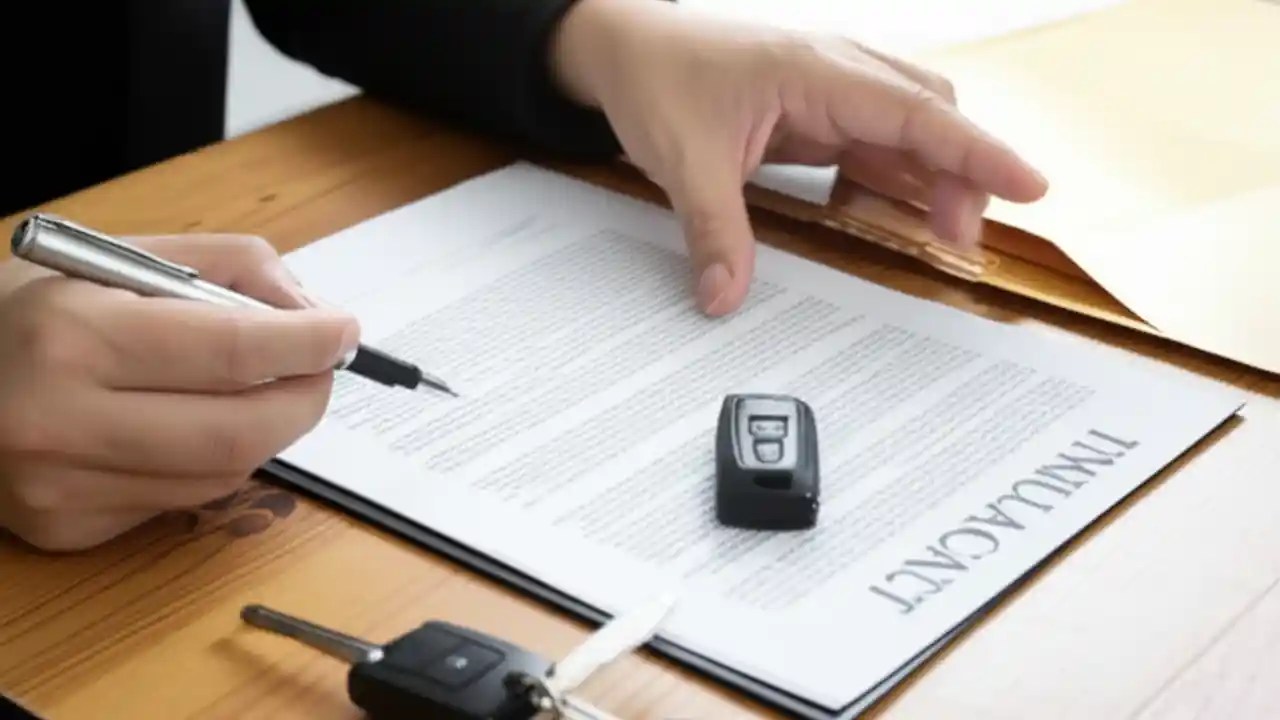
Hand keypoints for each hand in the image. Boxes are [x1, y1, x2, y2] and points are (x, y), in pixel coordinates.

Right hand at [0, 234, 359, 550]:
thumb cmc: (31, 309)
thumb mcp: (116, 256)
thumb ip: (226, 267)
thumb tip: (310, 311)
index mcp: (73, 334)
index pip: (231, 351)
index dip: (306, 343)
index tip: (343, 331)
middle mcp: (60, 420)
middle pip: (240, 432)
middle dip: (305, 398)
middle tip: (320, 369)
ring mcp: (60, 486)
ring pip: (223, 475)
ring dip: (266, 431)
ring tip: (261, 390)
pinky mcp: (66, 528)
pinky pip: (182, 500)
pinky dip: (212, 461)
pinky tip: (190, 425)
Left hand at [552, 0, 1048, 314]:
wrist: (625, 47)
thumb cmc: (657, 78)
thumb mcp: (683, 159)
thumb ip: (713, 231)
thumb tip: (725, 298)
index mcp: (818, 71)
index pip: (918, 114)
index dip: (979, 152)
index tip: (1030, 186)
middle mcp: (838, 74)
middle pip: (930, 120)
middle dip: (962, 177)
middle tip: (959, 243)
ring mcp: (831, 91)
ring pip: (910, 132)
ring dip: (934, 181)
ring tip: (944, 239)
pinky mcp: (818, 113)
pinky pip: (876, 146)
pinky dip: (898, 180)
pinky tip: (903, 215)